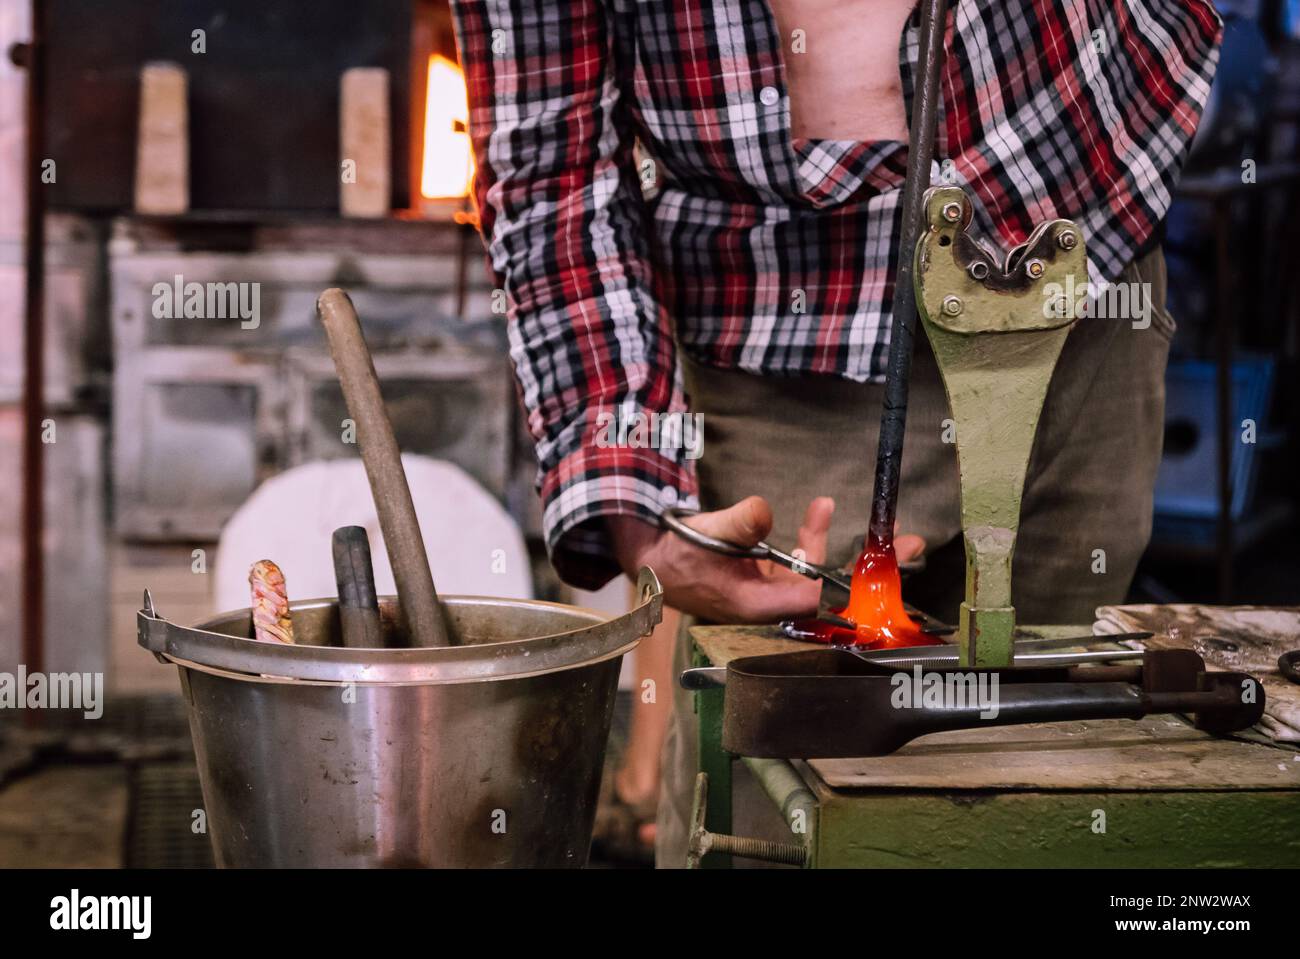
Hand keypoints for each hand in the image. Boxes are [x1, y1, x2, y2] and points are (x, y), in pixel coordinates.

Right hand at [608, 496, 924, 623]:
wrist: (654, 563)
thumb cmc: (676, 556)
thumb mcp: (704, 534)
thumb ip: (737, 524)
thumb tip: (766, 511)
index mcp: (755, 605)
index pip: (814, 598)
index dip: (848, 584)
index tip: (878, 568)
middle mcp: (771, 604)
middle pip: (833, 592)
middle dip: (872, 572)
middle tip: (912, 549)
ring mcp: (773, 592)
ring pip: (822, 576)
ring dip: (846, 550)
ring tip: (882, 529)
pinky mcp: (769, 579)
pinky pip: (803, 563)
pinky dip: (814, 540)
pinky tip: (819, 510)